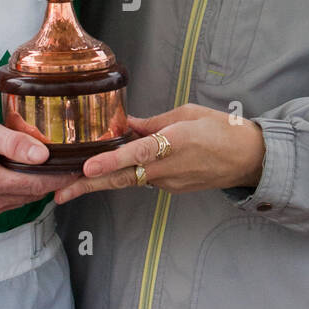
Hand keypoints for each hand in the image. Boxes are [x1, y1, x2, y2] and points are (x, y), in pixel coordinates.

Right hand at [0, 115, 78, 221]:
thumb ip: (14, 142)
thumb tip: (43, 155)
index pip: (35, 184)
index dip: (60, 178)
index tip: (78, 168)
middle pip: (32, 194)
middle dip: (52, 180)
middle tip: (69, 164)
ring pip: (23, 200)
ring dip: (35, 185)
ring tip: (48, 166)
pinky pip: (11, 203)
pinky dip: (20, 189)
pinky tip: (21, 173)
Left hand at [54, 104, 264, 203]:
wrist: (249, 158)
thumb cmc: (221, 129)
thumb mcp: (186, 114)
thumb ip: (153, 123)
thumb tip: (126, 125)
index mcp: (174, 143)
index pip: (136, 154)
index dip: (110, 162)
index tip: (87, 168)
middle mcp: (168, 168)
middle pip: (122, 178)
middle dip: (88, 186)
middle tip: (59, 193)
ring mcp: (169, 182)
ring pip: (129, 180)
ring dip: (102, 180)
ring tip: (71, 182)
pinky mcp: (171, 188)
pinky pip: (143, 179)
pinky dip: (125, 174)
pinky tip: (108, 171)